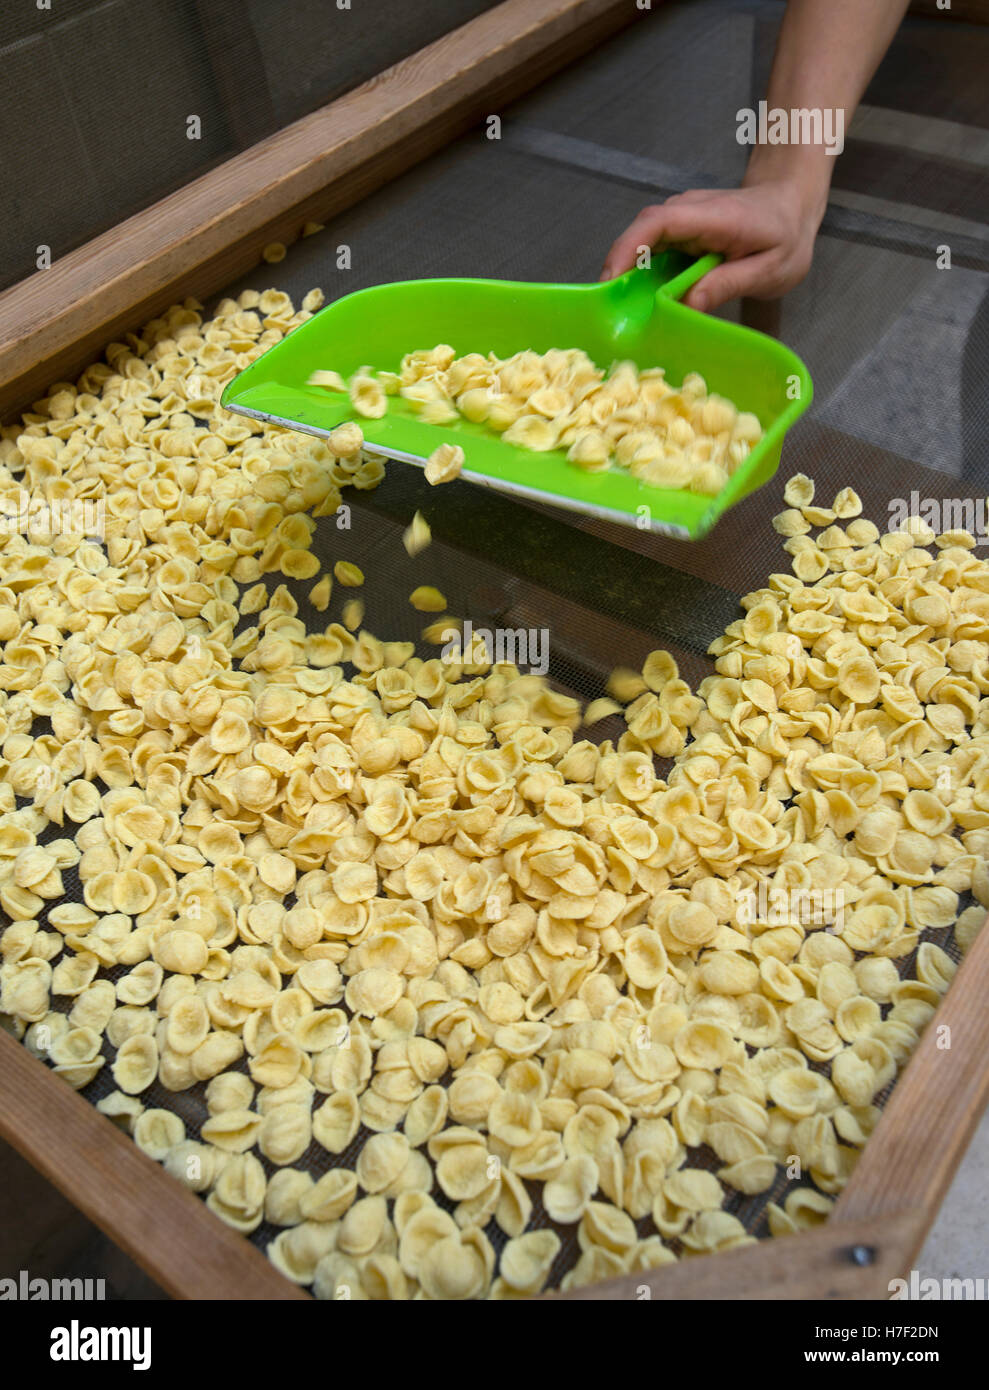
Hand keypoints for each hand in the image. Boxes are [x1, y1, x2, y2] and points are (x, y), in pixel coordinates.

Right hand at [599, 176, 826, 312]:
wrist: (791, 204)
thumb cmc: (786, 235)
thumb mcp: (770, 269)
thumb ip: (729, 284)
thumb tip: (688, 304)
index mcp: (715, 217)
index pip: (660, 223)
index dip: (629, 249)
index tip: (612, 280)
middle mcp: (691, 211)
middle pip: (641, 231)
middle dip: (619, 267)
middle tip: (609, 308)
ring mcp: (683, 218)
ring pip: (642, 240)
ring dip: (628, 272)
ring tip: (622, 308)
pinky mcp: (679, 230)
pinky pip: (652, 248)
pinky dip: (641, 272)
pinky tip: (640, 297)